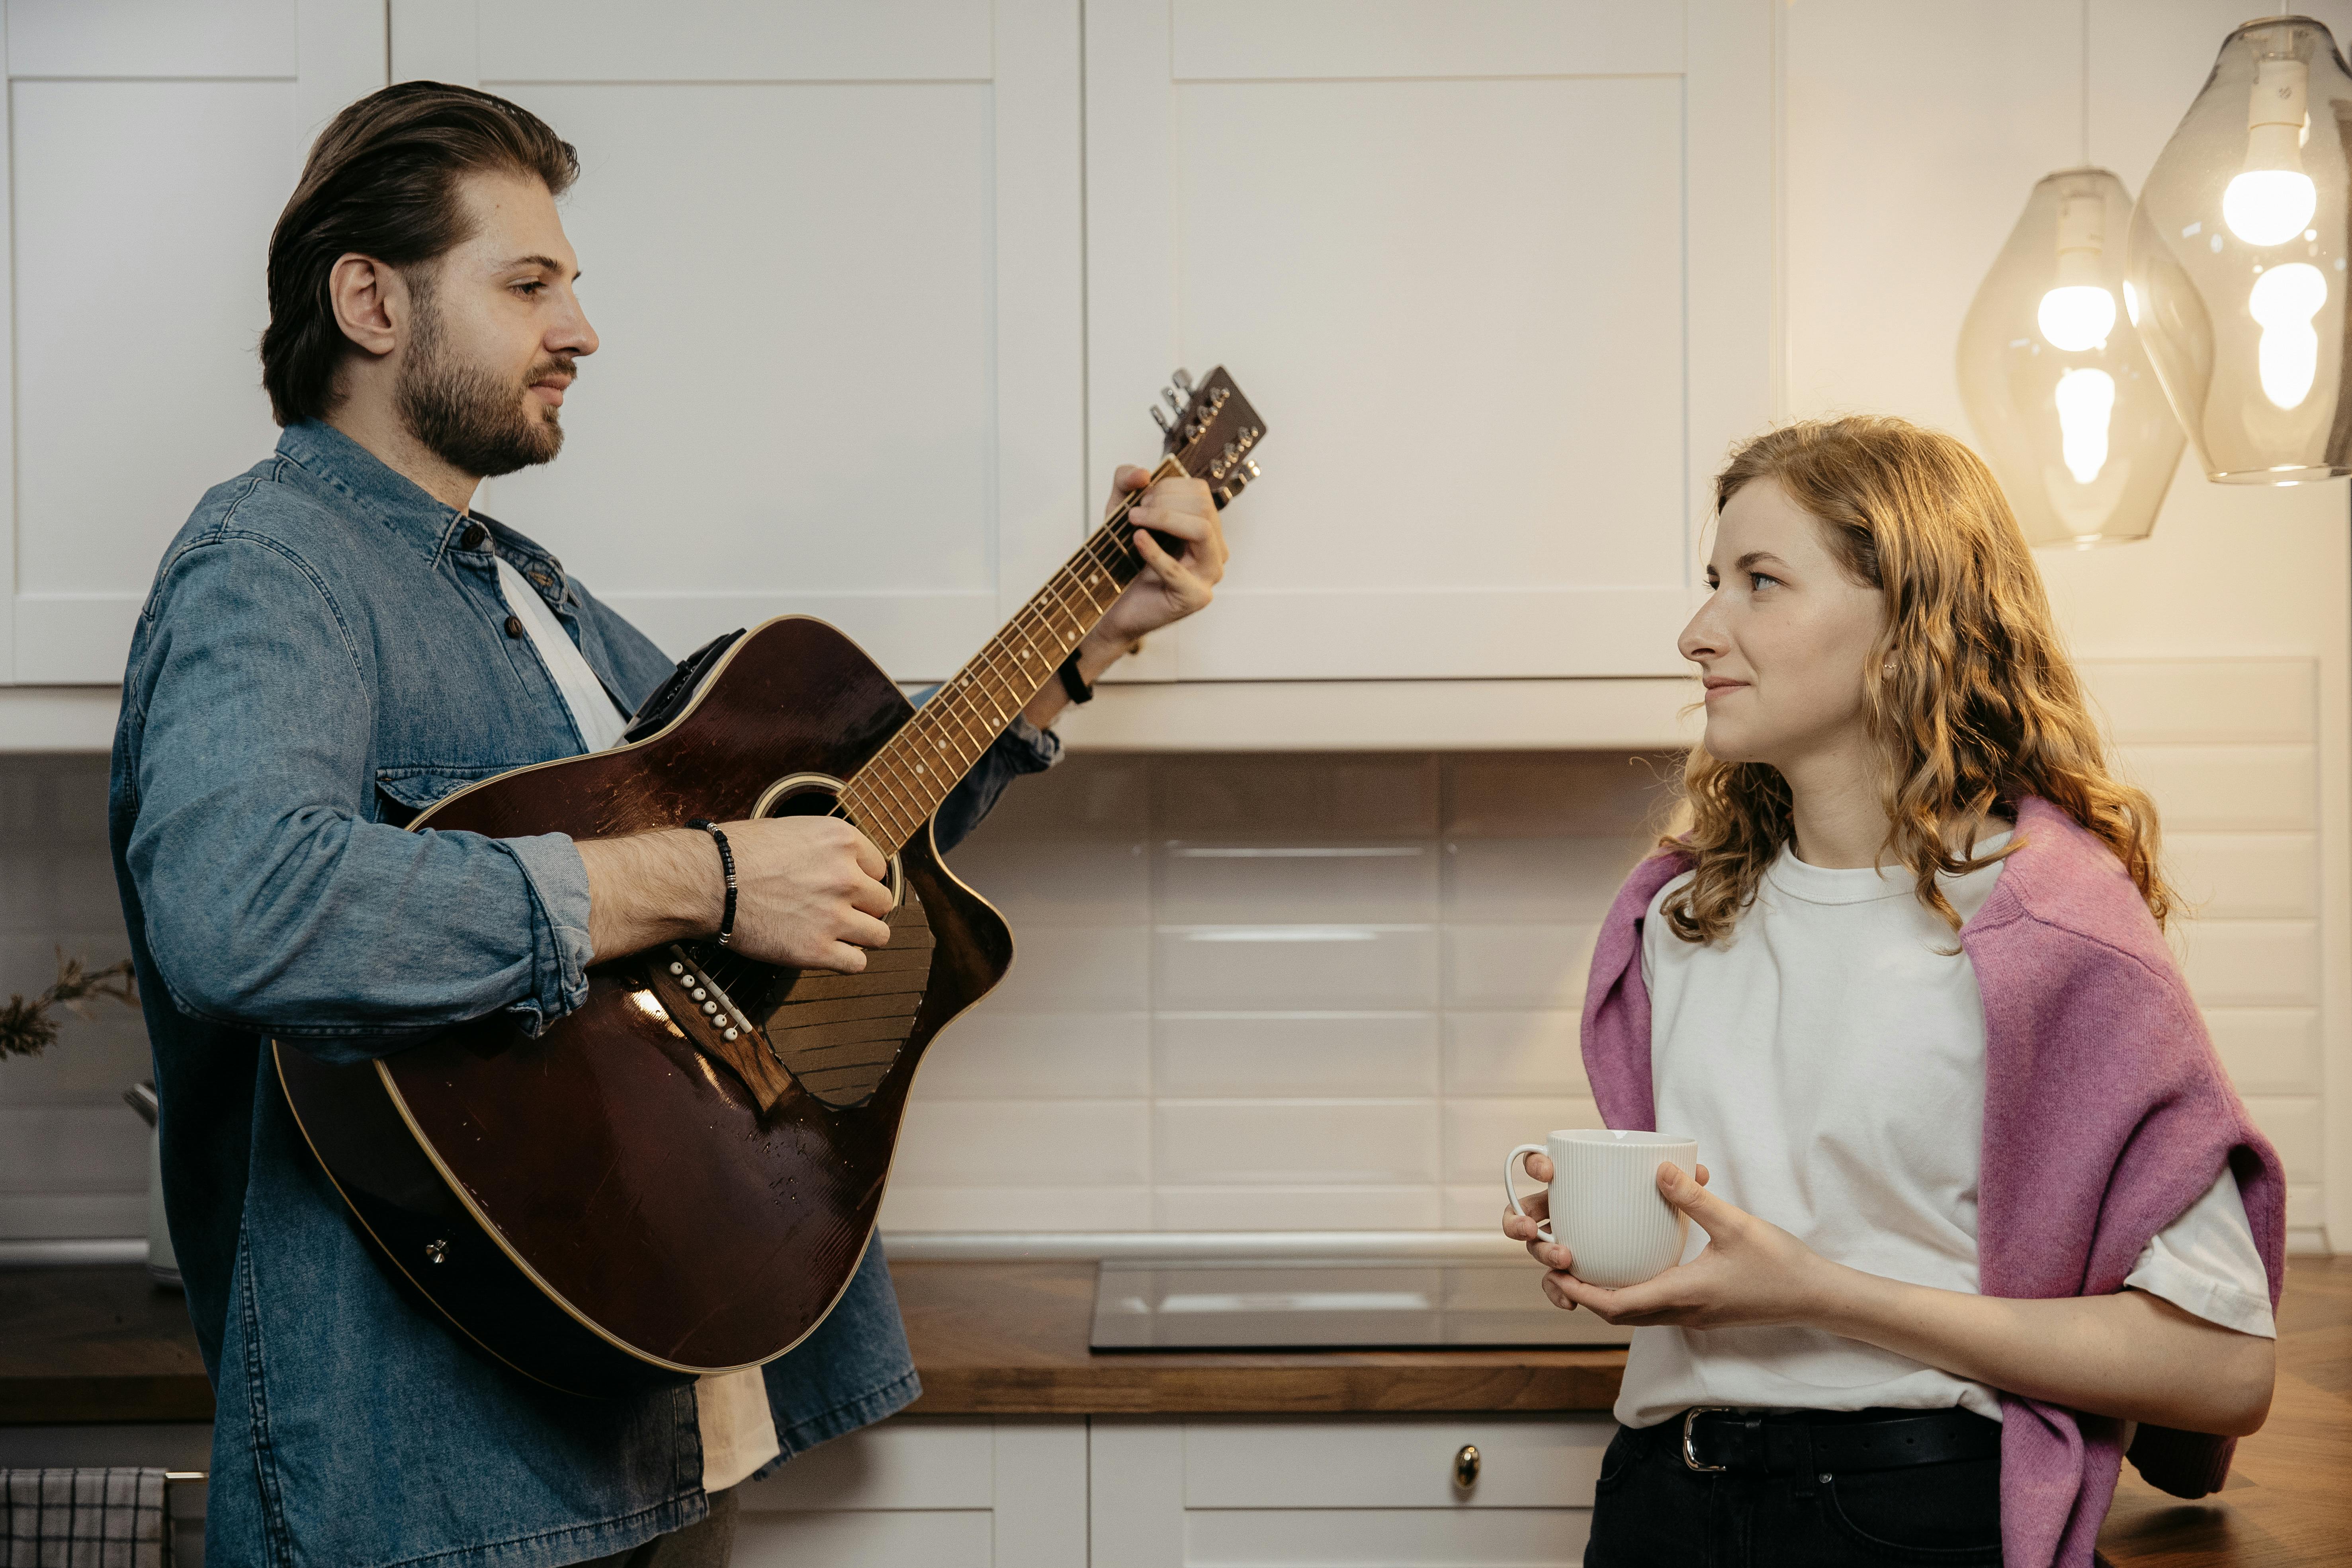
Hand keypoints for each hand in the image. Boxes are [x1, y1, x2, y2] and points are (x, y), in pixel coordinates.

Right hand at [719, 816, 893, 972]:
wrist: (706, 881)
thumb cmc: (737, 853)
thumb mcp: (792, 830)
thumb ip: (825, 849)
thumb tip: (842, 864)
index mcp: (842, 840)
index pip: (879, 867)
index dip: (861, 879)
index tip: (844, 886)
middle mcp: (846, 876)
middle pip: (883, 902)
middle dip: (863, 908)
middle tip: (838, 911)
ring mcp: (834, 915)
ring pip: (879, 935)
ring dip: (861, 936)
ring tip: (837, 934)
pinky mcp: (816, 949)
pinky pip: (857, 963)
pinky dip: (846, 961)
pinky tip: (828, 952)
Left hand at [1088, 463, 1226, 651]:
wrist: (1113, 607)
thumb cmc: (1123, 561)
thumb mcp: (1119, 512)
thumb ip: (1125, 483)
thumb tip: (1144, 473)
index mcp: (1206, 527)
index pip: (1199, 491)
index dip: (1167, 486)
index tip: (1139, 497)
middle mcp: (1215, 549)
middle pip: (1203, 507)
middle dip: (1164, 502)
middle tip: (1133, 513)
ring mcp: (1210, 575)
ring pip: (1202, 529)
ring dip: (1163, 519)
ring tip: (1134, 523)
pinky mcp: (1195, 597)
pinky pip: (1177, 568)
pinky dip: (1153, 551)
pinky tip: (1137, 541)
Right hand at [1502, 1151, 1715, 1271]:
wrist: (1688, 1268)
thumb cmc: (1672, 1223)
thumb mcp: (1692, 1211)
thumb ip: (1692, 1191)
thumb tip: (1696, 1171)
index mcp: (1578, 1184)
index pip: (1545, 1167)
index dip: (1537, 1164)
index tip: (1550, 1172)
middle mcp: (1566, 1211)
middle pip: (1527, 1210)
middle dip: (1519, 1218)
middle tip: (1534, 1229)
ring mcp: (1567, 1241)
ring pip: (1538, 1247)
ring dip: (1542, 1254)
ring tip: (1563, 1260)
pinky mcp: (1577, 1271)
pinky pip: (1556, 1281)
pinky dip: (1557, 1290)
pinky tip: (1570, 1300)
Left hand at [1517, 1160, 1831, 1329]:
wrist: (1816, 1297)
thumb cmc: (1780, 1265)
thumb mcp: (1736, 1224)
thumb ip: (1695, 1199)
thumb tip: (1658, 1169)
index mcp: (1682, 1296)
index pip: (1615, 1305)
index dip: (1580, 1291)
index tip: (1555, 1271)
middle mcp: (1681, 1313)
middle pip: (1618, 1314)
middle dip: (1584, 1294)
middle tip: (1561, 1264)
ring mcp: (1692, 1316)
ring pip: (1636, 1314)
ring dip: (1607, 1295)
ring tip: (1588, 1264)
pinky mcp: (1703, 1311)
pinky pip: (1655, 1307)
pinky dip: (1634, 1291)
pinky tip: (1635, 1264)